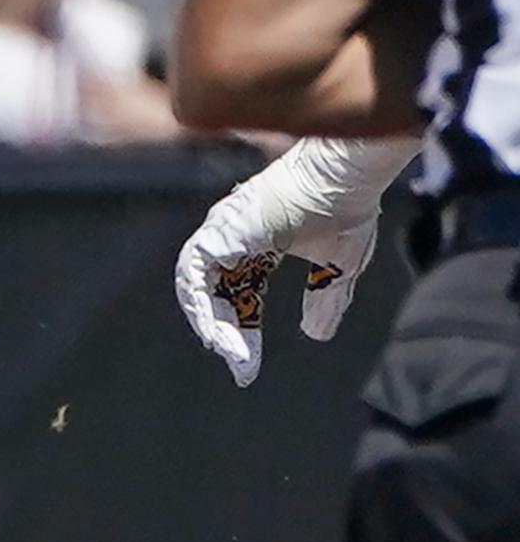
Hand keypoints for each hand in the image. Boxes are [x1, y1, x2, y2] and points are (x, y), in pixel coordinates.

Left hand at [173, 159, 381, 388]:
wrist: (345, 176)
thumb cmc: (347, 208)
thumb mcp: (338, 267)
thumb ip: (326, 299)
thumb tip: (318, 334)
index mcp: (257, 243)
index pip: (238, 293)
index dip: (243, 328)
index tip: (249, 362)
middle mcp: (233, 237)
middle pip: (215, 294)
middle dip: (225, 332)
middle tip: (240, 364)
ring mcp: (222, 231)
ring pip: (199, 287)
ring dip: (212, 324)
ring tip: (231, 354)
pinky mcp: (218, 231)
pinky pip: (195, 276)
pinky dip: (202, 307)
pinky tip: (218, 332)